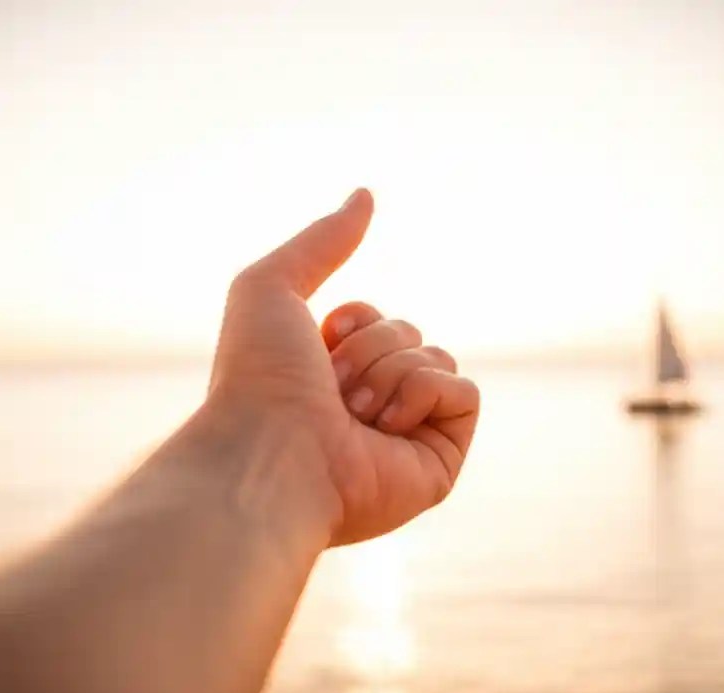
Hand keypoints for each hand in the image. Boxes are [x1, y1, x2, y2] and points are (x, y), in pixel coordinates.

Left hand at [207, 189, 479, 544]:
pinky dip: (427, 394)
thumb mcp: (272, 285)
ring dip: (392, 372)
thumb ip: (321, 240)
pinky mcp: (439, 465)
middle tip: (331, 389)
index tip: (317, 348)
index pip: (375, 319)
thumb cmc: (258, 379)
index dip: (353, 321)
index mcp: (329, 380)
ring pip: (439, 358)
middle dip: (372, 347)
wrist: (271, 453)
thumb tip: (366, 196)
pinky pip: (466, 394)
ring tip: (353, 414)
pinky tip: (386, 428)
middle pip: (410, 333)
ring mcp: (405, 439)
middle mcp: (368, 410)